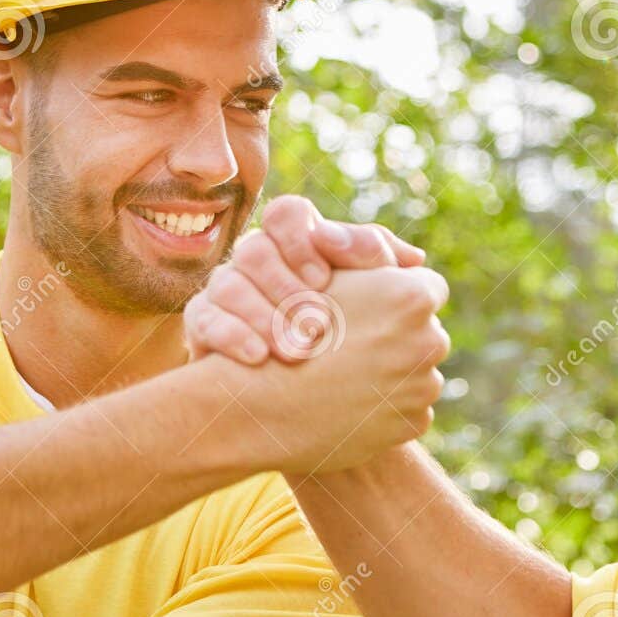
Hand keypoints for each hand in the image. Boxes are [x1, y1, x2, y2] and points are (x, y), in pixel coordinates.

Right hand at [186, 195, 424, 363]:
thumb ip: (388, 274)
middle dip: (286, 287)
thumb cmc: (346, 339)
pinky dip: (234, 337)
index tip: (325, 279)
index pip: (288, 215)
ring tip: (295, 351)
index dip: (304, 241)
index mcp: (294, 242)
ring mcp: (224, 290)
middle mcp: (256, 259)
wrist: (298, 401)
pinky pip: (204, 319)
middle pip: (256, 249)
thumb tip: (414, 262)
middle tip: (317, 325)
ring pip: (228, 283)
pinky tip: (260, 359)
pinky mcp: (203, 325)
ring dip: (266, 316)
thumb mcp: (373, 300)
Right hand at [228, 266, 450, 473]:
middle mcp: (430, 341)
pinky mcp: (412, 424)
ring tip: (346, 376)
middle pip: (425, 332)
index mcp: (415, 297)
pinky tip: (348, 402)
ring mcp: (423, 387)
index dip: (398, 295)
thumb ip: (375, 259)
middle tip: (355, 343)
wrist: (262, 402)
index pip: (428, 287)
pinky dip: (384, 407)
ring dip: (392, 372)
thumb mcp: (330, 273)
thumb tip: (412, 259)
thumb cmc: (287, 326)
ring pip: (416, 372)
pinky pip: (406, 408)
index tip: (373, 306)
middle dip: (398, 336)